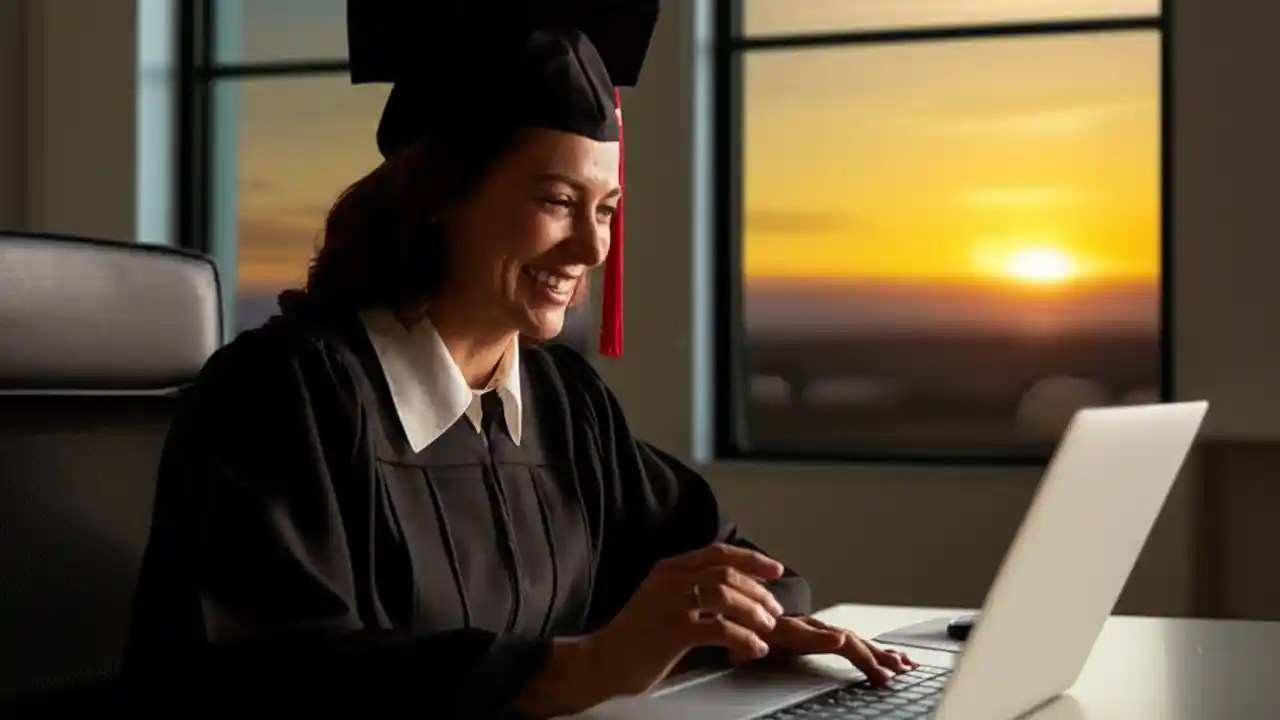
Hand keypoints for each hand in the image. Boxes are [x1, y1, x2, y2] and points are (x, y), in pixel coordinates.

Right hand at [581, 543, 788, 701]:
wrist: (603, 660)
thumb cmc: (637, 636)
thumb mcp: (663, 600)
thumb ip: (693, 590)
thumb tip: (739, 594)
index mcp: (669, 568)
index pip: (718, 552)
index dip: (751, 559)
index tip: (776, 570)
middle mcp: (670, 579)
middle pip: (727, 574)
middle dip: (758, 591)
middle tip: (775, 610)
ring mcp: (670, 603)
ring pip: (726, 596)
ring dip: (754, 612)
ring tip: (767, 628)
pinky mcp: (673, 630)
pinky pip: (720, 629)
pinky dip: (744, 639)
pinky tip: (754, 648)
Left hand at [728, 615, 917, 684]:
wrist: (742, 611)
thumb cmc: (740, 631)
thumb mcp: (737, 641)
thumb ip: (744, 644)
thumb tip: (747, 649)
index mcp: (785, 628)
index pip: (808, 632)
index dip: (824, 637)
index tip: (842, 640)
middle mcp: (808, 627)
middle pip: (843, 639)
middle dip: (867, 653)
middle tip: (890, 668)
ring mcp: (819, 631)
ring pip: (855, 641)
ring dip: (880, 653)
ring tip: (904, 665)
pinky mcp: (825, 636)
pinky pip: (855, 643)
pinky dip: (877, 652)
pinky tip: (896, 659)